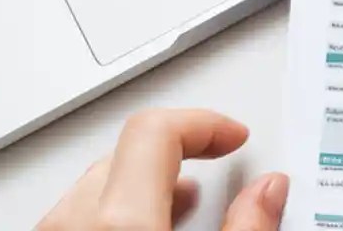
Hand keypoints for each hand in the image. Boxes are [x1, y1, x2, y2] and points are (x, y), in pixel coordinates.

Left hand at [36, 109, 287, 230]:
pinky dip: (110, 214)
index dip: (204, 123)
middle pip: (124, 154)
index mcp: (120, 221)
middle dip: (178, 151)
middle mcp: (74, 225)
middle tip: (218, 162)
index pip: (156, 130)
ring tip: (183, 205)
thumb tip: (268, 191)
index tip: (233, 136)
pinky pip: (74, 219)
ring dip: (143, 185)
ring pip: (95, 188)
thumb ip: (248, 227)